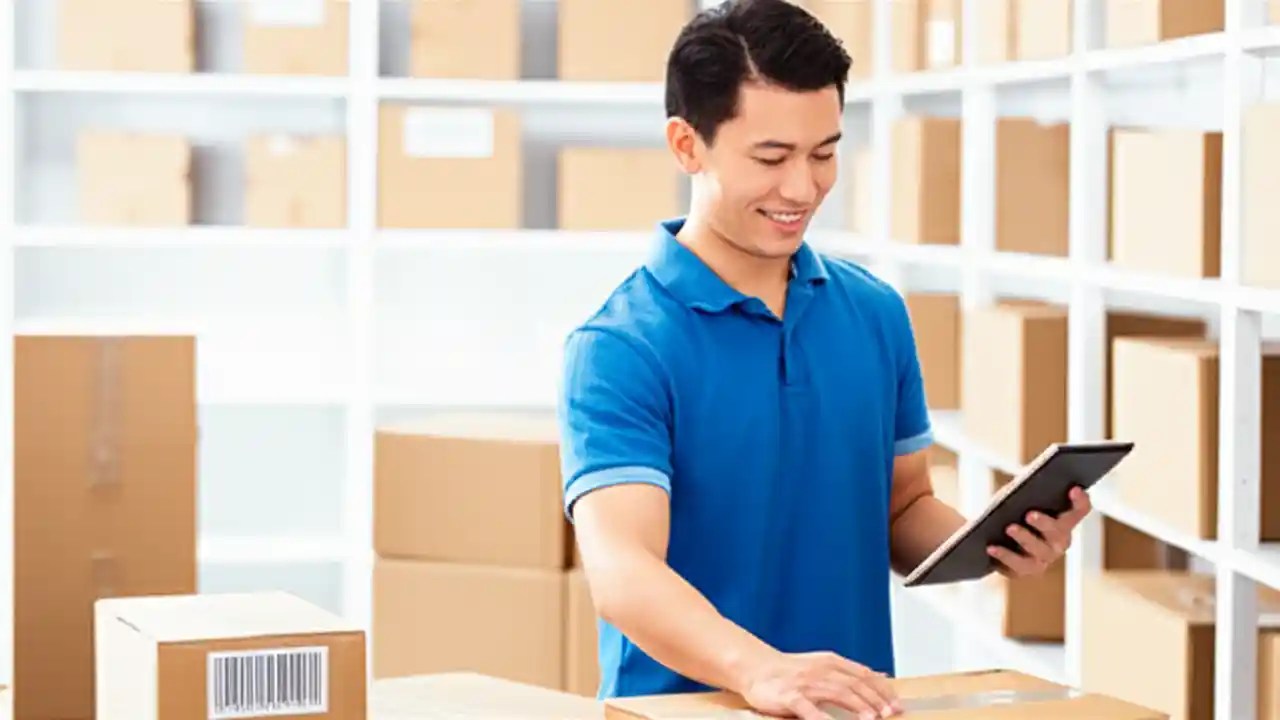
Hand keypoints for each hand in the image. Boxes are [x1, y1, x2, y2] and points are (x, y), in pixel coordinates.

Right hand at [739, 650, 901, 719]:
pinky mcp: (789, 697)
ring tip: (872, 719)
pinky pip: (808, 709)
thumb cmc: (790, 670)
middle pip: (855, 684)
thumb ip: (849, 671)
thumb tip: (880, 676)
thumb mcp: (823, 664)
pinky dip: (821, 717)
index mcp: (831, 662)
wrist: (756, 668)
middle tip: (891, 714)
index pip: (864, 675)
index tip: (897, 704)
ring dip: (858, 706)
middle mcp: (820, 670)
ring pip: (837, 693)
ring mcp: (805, 684)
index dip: (883, 690)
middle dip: (875, 700)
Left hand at [987, 486, 1092, 576]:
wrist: (992, 536)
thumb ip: (1027, 487)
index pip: (1079, 510)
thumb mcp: (1019, 495)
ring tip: (1009, 528)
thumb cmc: (1011, 510)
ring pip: (1038, 550)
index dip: (1080, 500)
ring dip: (1024, 538)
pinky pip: (1017, 565)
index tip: (1073, 488)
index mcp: (1064, 520)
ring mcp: (1044, 558)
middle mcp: (1059, 541)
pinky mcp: (1025, 570)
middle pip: (1057, 532)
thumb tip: (1026, 479)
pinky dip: (1004, 555)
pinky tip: (991, 547)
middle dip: (1044, 523)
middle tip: (1030, 514)